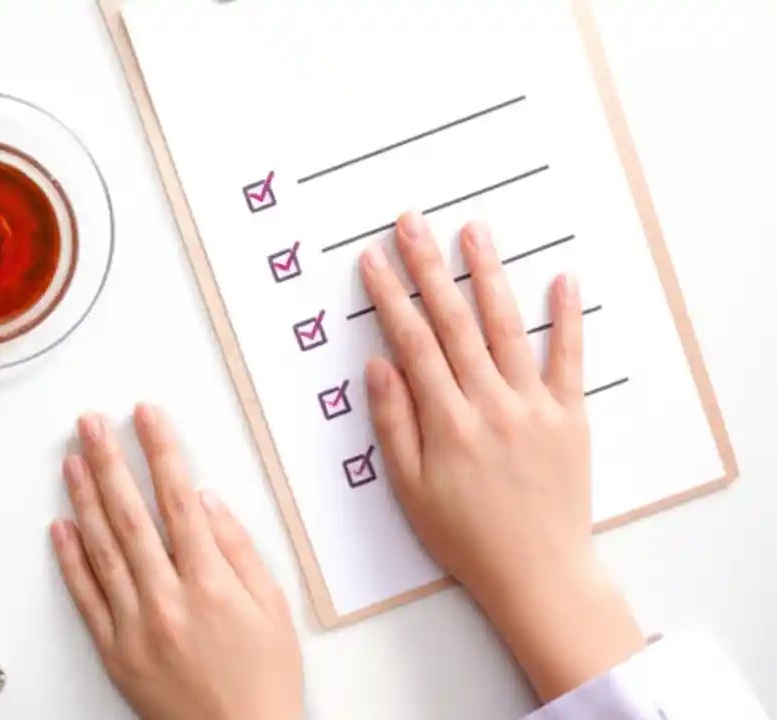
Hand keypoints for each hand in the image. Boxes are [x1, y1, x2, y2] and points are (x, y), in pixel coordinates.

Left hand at [50, 405, 302, 719]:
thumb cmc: (262, 682)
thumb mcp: (273, 609)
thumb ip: (239, 550)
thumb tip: (205, 504)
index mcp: (209, 584)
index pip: (177, 500)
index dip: (160, 451)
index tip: (147, 417)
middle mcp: (166, 599)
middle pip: (130, 514)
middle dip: (110, 460)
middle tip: (92, 424)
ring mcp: (135, 625)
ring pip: (101, 548)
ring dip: (84, 498)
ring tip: (73, 460)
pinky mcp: (115, 651)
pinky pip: (86, 596)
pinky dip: (71, 559)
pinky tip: (61, 526)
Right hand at [359, 212, 643, 699]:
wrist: (537, 572)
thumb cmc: (466, 537)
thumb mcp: (410, 489)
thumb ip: (394, 423)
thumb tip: (379, 366)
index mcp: (447, 423)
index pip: (412, 343)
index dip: (390, 296)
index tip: (374, 260)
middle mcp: (491, 405)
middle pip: (453, 322)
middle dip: (428, 267)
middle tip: (411, 224)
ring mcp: (534, 407)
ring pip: (506, 328)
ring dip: (487, 275)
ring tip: (473, 232)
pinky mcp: (569, 417)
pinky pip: (569, 358)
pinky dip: (567, 317)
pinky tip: (562, 279)